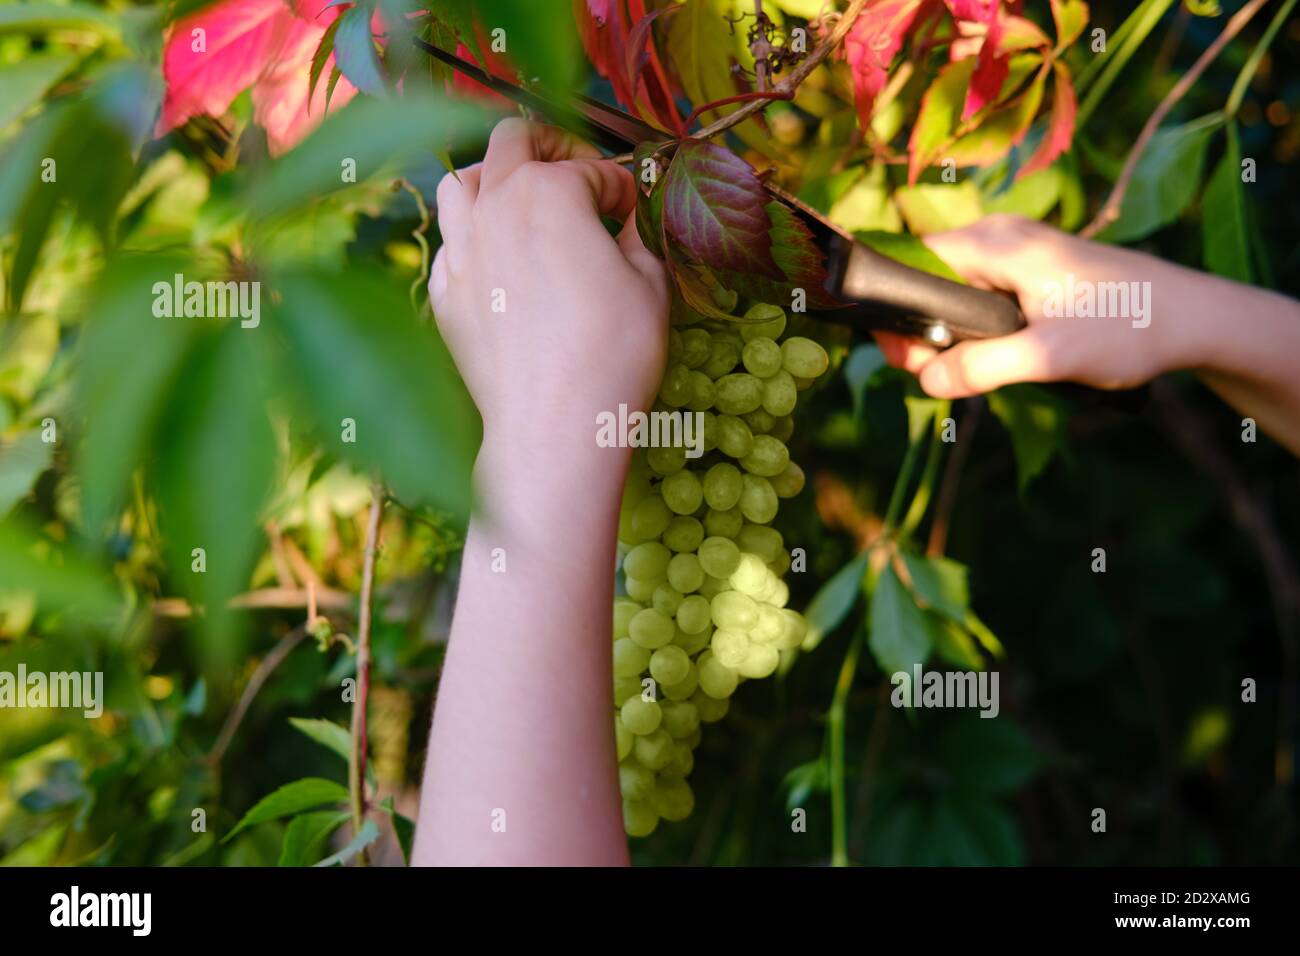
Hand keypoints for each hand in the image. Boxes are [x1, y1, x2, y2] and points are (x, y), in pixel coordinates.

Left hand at [430, 119, 669, 471]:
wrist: (554, 426)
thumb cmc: (614, 353)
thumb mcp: (651, 284)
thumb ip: (641, 233)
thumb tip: (634, 216)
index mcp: (548, 191)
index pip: (591, 168)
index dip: (621, 186)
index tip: (634, 210)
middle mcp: (493, 206)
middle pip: (510, 141)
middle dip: (548, 147)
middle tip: (576, 173)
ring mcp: (460, 250)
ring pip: (460, 181)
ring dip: (494, 179)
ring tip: (523, 204)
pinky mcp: (444, 294)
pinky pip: (449, 242)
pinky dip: (472, 236)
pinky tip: (499, 262)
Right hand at [874, 214, 1199, 396]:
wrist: (1194, 318)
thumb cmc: (1127, 328)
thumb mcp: (1050, 356)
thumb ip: (983, 367)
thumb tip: (927, 380)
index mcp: (997, 242)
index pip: (913, 261)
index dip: (899, 311)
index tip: (909, 358)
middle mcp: (1001, 234)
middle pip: (928, 276)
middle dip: (921, 326)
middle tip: (935, 374)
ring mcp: (1018, 249)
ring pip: (953, 288)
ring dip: (949, 331)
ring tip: (965, 370)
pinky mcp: (1033, 268)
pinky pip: (979, 292)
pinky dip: (973, 325)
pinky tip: (991, 356)